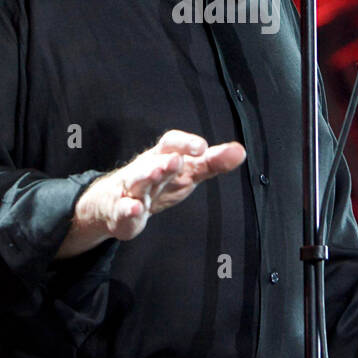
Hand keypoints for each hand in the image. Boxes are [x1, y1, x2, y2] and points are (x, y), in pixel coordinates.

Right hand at [58, 130, 245, 255]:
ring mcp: (131, 191)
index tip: (201, 147)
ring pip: (137, 183)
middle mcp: (145, 169)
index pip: (172, 144)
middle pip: (153, 163)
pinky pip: (123, 212)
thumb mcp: (188, 170)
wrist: (117, 200)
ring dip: (146, 177)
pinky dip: (128, 211)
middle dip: (164, 162)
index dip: (185, 143)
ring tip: (156, 173)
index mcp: (162, 156)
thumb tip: (240, 151)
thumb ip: (212, 162)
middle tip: (176, 160)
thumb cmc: (160, 181)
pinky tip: (135, 211)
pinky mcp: (121, 214)